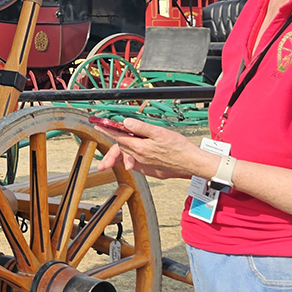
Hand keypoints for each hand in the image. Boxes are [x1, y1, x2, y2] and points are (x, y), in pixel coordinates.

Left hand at [95, 117, 216, 179]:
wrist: (192, 163)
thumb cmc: (180, 148)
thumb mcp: (160, 132)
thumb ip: (141, 127)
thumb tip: (126, 123)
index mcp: (140, 147)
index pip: (118, 137)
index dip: (107, 130)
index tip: (99, 126)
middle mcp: (140, 157)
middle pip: (120, 149)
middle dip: (111, 147)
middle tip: (103, 144)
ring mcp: (145, 164)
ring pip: (127, 157)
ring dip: (118, 156)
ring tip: (109, 160)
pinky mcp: (151, 169)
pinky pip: (135, 165)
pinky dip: (128, 162)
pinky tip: (128, 162)